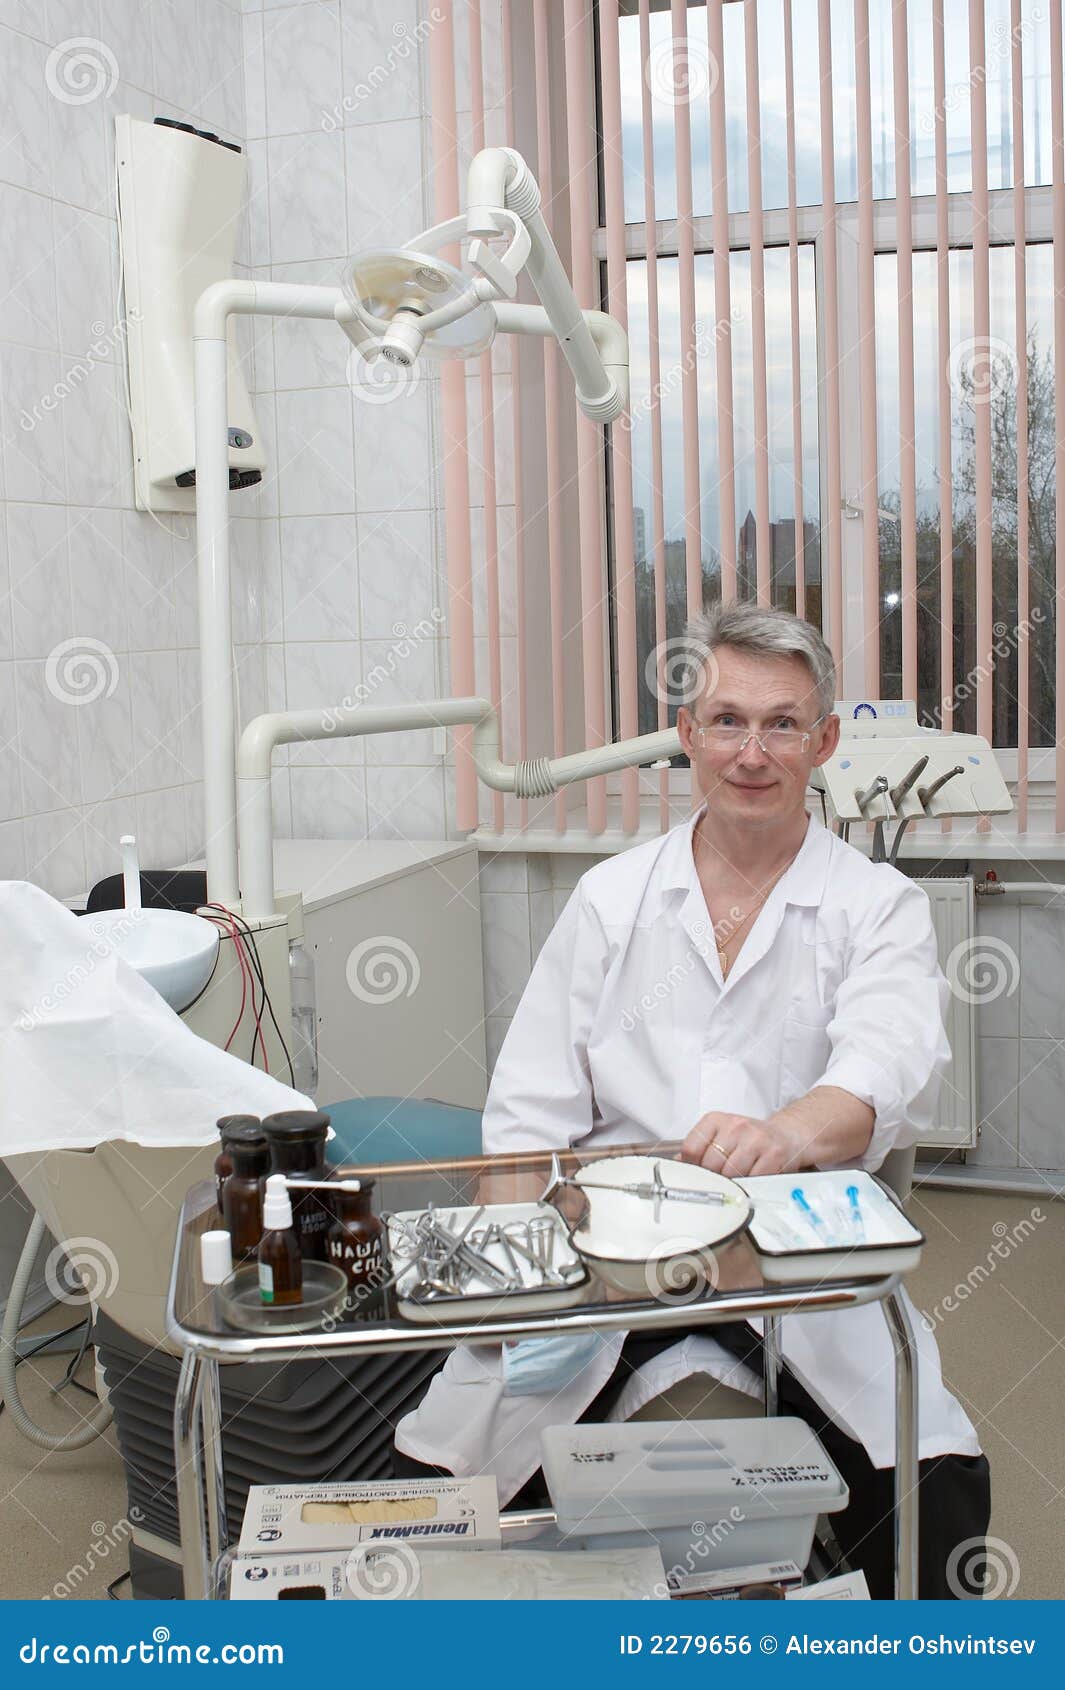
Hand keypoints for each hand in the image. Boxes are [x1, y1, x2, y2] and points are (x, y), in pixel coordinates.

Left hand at [679, 1111, 806, 1177]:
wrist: (786, 1135)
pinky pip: (751, 1180)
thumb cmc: (750, 1138)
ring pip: (730, 1174)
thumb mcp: (721, 1135)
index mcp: (717, 1120)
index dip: (691, 1166)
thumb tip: (679, 1164)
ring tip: (737, 1176)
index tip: (697, 1172)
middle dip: (713, 1177)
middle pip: (710, 1164)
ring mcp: (756, 1139)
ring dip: (731, 1182)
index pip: (691, 1148)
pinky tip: (752, 1177)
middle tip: (721, 1178)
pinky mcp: (773, 1155)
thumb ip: (699, 1148)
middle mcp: (736, 1126)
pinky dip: (749, 1185)